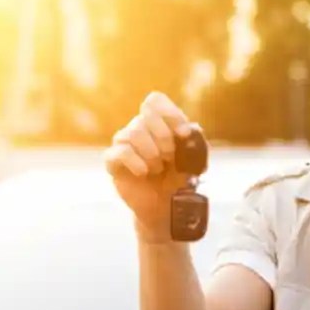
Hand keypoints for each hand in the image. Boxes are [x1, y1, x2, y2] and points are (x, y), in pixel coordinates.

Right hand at [102, 91, 195, 242]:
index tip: (183, 135)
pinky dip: (135, 161)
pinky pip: (120, 152)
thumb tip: (192, 129)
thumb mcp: (195, 161)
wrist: (165, 208)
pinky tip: (144, 172)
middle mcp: (139, 129)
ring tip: (157, 169)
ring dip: (151, 153)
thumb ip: (196, 143)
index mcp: (158, 123)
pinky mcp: (113, 162)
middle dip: (163, 137)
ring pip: (133, 133)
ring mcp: (124, 144)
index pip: (155, 101)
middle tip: (170, 157)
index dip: (170, 114)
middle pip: (145, 116)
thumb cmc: (179, 181)